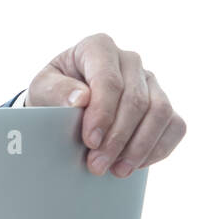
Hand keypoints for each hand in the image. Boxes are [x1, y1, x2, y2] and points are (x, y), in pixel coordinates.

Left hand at [26, 33, 184, 177]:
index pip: (109, 81)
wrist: (63, 103)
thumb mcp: (42, 88)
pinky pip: (175, 126)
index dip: (103, 114)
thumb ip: (56, 90)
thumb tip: (81, 98)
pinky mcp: (163, 103)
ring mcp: (150, 81)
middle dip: (118, 138)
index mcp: (98, 47)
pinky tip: (135, 164)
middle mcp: (129, 60)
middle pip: (136, 100)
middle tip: (97, 165)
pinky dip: (158, 148)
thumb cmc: (53, 93)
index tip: (90, 141)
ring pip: (160, 113)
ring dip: (140, 147)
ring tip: (117, 170)